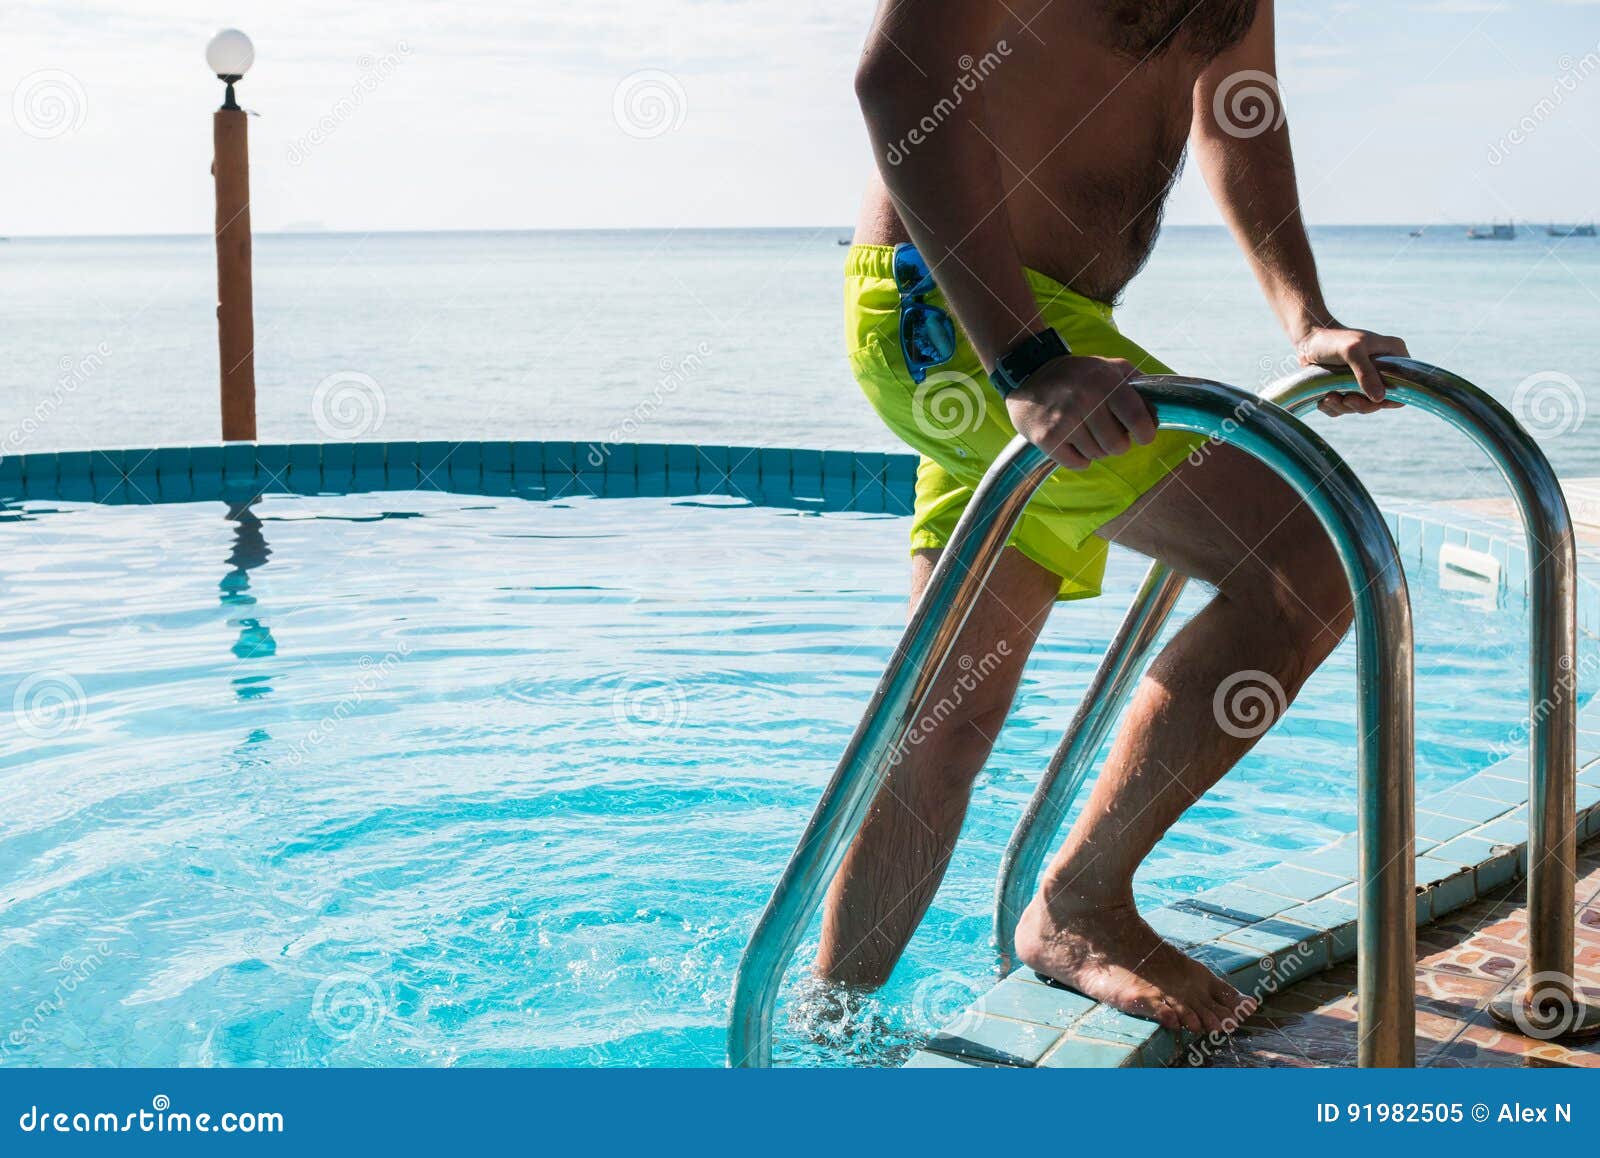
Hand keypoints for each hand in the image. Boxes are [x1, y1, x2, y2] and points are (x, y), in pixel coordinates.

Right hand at [1003, 355, 1156, 470]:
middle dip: (1117, 443)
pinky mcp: (1047, 438)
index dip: (1146, 434)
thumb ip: (1138, 386)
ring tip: (1084, 430)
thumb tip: (1156, 416)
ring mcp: (1064, 420)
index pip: (1139, 420)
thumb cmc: (1076, 375)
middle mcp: (1085, 400)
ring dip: (1095, 448)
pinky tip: (1071, 441)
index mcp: (1106, 382)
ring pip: (1098, 456)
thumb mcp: (1110, 368)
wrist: (1028, 373)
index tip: (1142, 435)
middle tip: (1105, 431)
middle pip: (1118, 446)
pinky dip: (1078, 458)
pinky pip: (1078, 464)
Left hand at [1295, 325, 1409, 416]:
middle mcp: (1382, 370)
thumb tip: (1379, 399)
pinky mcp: (1347, 390)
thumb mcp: (1352, 351)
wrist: (1308, 341)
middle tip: (1347, 399)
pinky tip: (1324, 399)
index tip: (1375, 401)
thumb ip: (1366, 373)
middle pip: (1381, 401)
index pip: (1405, 384)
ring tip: (1329, 397)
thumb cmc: (1332, 341)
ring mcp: (1364, 382)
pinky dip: (1334, 408)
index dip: (1394, 397)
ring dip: (1344, 407)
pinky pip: (1344, 408)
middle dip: (1362, 404)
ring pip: (1361, 406)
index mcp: (1393, 356)